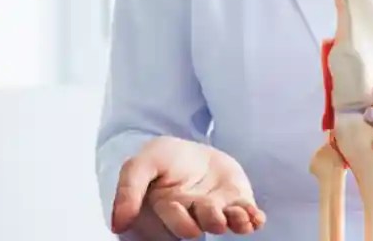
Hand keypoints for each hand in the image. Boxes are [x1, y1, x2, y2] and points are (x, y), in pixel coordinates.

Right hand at [111, 136, 265, 238]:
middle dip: (212, 221)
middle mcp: (195, 212)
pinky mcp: (237, 200)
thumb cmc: (163, 158)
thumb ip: (128, 190)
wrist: (189, 149)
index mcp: (170, 207)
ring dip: (238, 222)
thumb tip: (116, 224)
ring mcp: (218, 207)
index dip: (182, 223)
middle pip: (205, 222)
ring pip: (229, 221)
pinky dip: (253, 218)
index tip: (188, 223)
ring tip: (242, 219)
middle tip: (216, 219)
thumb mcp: (141, 164)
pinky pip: (247, 214)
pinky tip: (256, 217)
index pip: (176, 220)